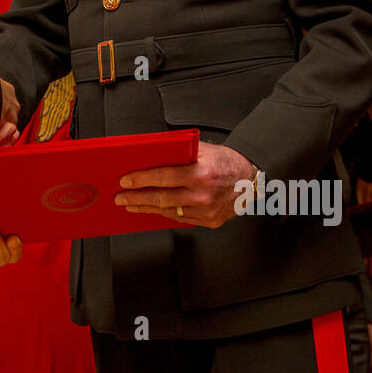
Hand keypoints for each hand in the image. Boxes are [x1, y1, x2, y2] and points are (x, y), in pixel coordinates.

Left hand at [114, 141, 255, 227]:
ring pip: (169, 211)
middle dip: (137, 198)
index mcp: (201, 174)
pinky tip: (153, 210)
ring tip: (131, 205)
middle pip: (162, 198)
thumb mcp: (202, 150)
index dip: (141, 180)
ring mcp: (207, 211)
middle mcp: (203, 195)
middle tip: (121, 197)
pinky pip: (181, 219)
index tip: (125, 181)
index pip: (163, 177)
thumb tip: (149, 157)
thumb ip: (178, 154)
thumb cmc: (226, 161)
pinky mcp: (210, 222)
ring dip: (147, 208)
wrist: (250, 178)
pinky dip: (164, 214)